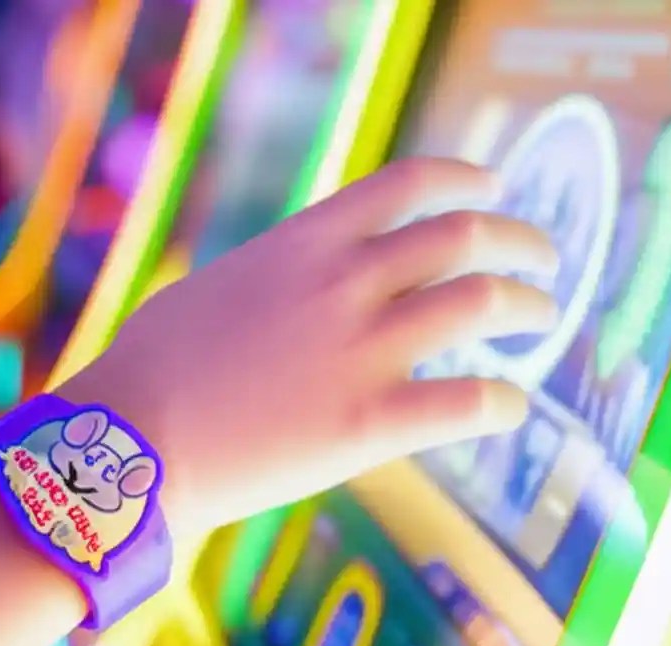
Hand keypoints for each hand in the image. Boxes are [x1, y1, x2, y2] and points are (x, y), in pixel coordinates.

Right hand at [59, 158, 558, 538]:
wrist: (128, 442)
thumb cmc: (152, 367)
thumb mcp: (217, 287)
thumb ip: (280, 275)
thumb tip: (310, 283)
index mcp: (303, 241)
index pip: (410, 184)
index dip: (468, 179)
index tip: (496, 187)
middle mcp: (343, 282)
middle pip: (466, 236)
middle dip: (520, 242)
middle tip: (542, 261)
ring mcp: (360, 351)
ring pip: (483, 305)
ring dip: (528, 309)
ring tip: (539, 321)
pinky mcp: (367, 425)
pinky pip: (469, 404)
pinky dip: (505, 403)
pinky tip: (510, 408)